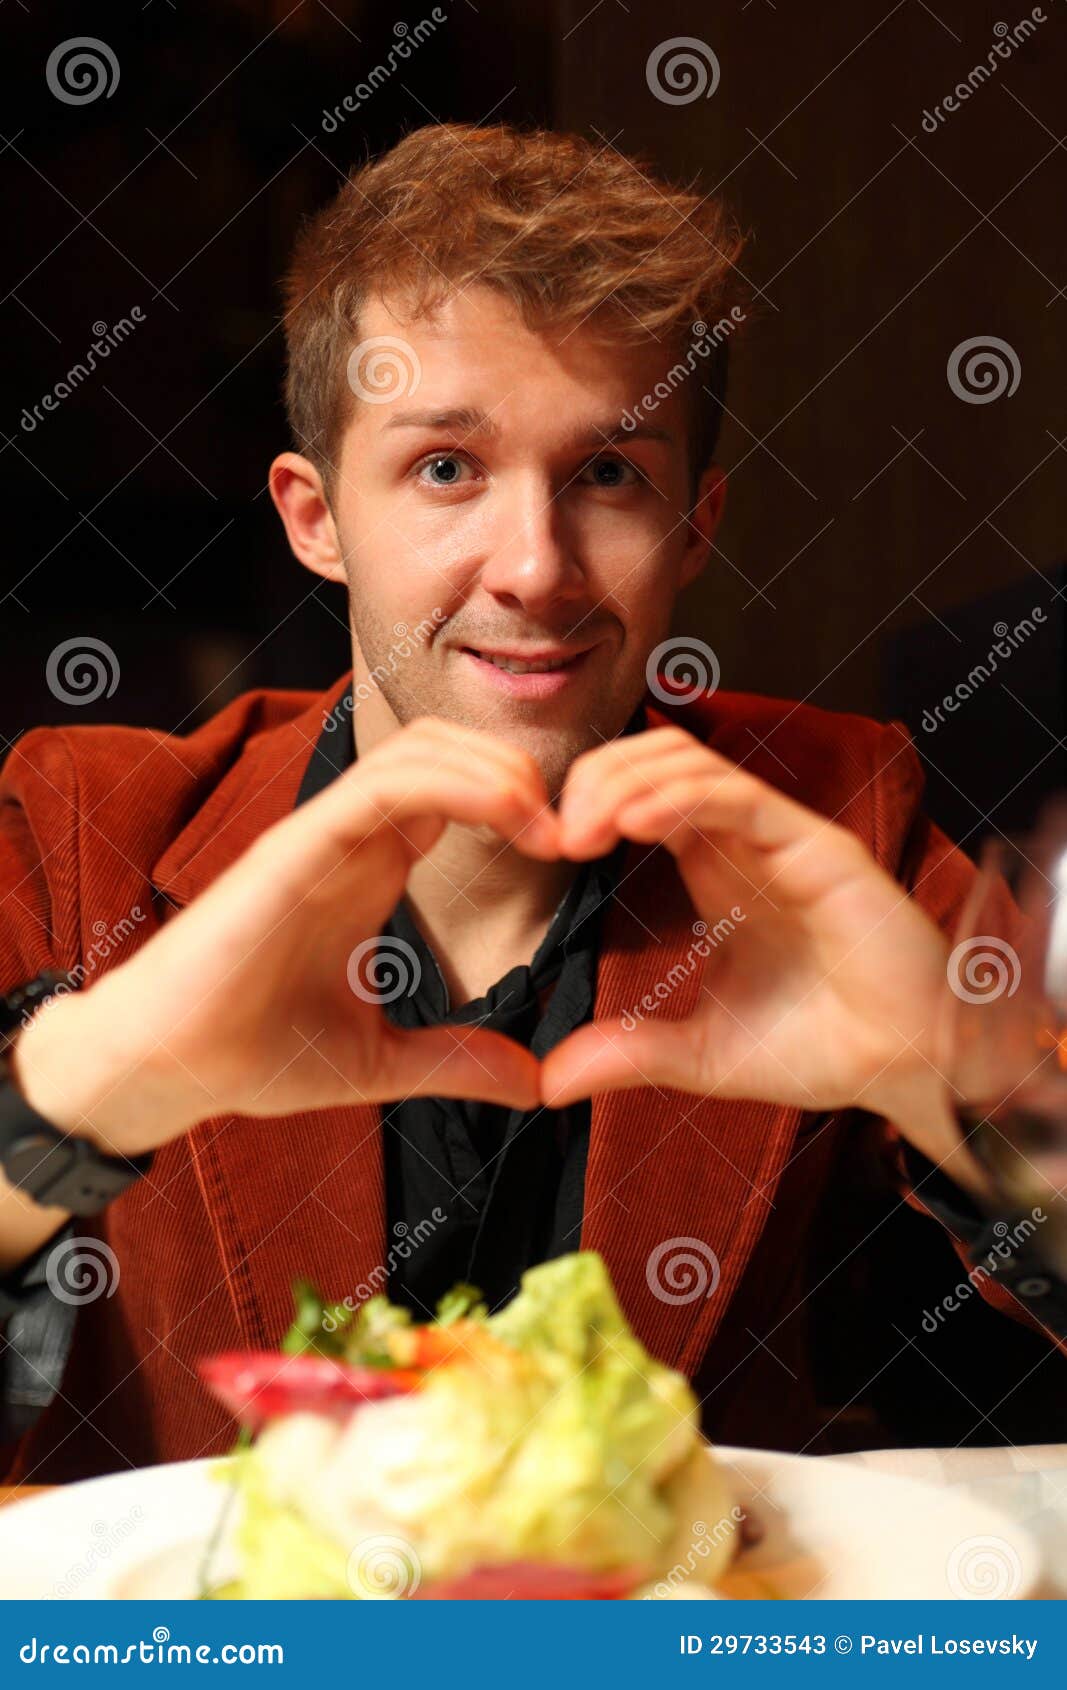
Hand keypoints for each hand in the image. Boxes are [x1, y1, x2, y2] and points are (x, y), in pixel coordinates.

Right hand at [13, 719, 560, 1156]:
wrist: (165, 1069)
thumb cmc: (252, 1052)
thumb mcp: (380, 1064)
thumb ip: (456, 1063)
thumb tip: (534, 1082)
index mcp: (370, 867)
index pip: (455, 789)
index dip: (520, 800)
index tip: (572, 849)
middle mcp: (350, 838)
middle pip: (446, 750)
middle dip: (518, 769)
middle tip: (572, 829)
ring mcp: (320, 835)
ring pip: (419, 750)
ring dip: (495, 767)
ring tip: (546, 819)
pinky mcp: (293, 848)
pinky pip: (380, 788)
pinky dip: (453, 784)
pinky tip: (508, 814)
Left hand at [543, 727, 972, 1176]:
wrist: (907, 1068)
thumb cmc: (824, 1048)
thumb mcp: (702, 1056)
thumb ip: (630, 1055)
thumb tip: (550, 1080)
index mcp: (715, 868)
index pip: (639, 793)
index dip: (587, 802)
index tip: (549, 848)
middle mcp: (743, 841)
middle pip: (655, 759)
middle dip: (595, 779)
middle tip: (558, 835)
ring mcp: (781, 838)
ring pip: (691, 763)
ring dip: (626, 781)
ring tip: (583, 829)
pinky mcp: (816, 848)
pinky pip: (741, 799)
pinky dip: (681, 799)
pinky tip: (633, 824)